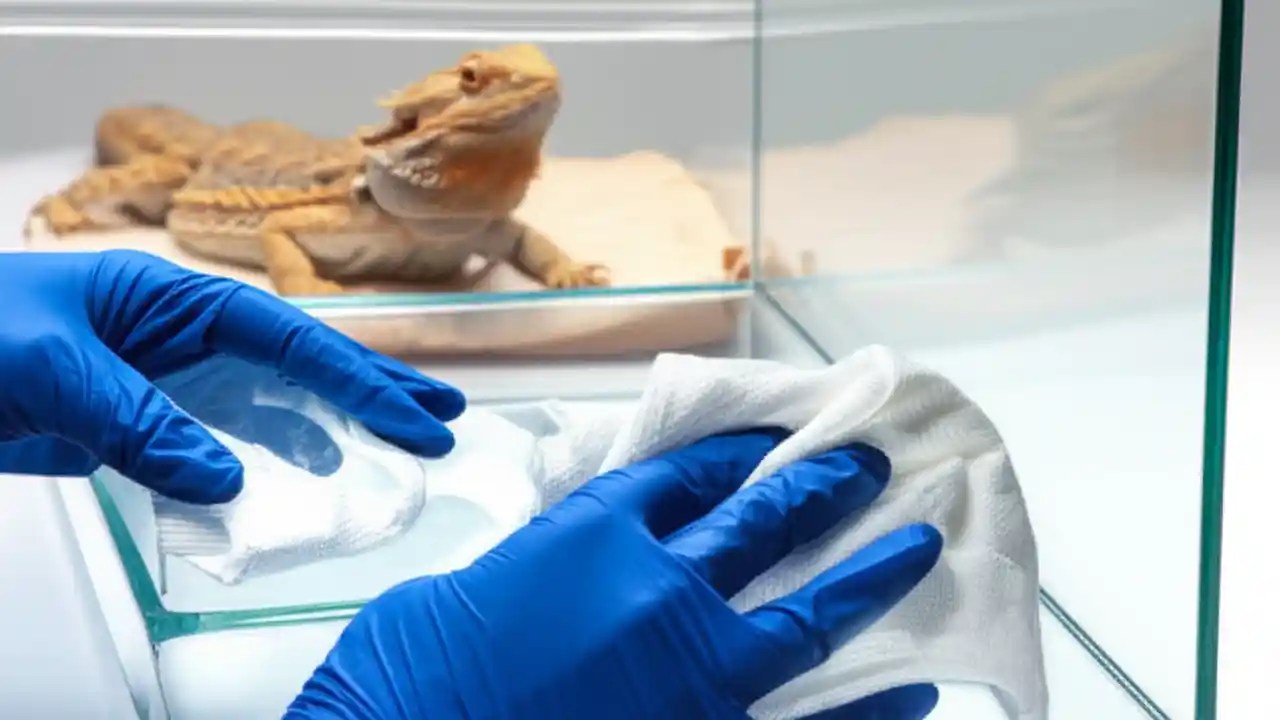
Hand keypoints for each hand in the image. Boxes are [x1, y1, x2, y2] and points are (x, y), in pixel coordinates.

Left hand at [0, 250, 464, 502]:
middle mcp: (180, 338)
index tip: (414, 418)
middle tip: (442, 417)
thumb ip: (139, 423)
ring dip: (334, 427)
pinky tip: (303, 479)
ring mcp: (164, 383)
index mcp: (172, 298)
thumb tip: (225, 477)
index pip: (287, 341)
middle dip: (373, 389)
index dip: (358, 381)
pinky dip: (266, 465)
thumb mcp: (51, 369)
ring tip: (397, 444)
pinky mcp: (139, 426)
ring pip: (269, 407)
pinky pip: (219, 446)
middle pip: (299, 364)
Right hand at [287, 429, 941, 719]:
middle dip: (822, 487)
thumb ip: (534, 569)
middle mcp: (658, 589)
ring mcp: (693, 674)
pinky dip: (866, 708)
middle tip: (868, 465)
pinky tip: (912, 688)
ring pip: (808, 613)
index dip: (739, 452)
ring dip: (869, 575)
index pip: (685, 474)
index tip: (776, 440)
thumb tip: (566, 565)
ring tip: (919, 545)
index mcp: (591, 536)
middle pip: (763, 522)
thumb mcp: (459, 592)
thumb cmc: (402, 678)